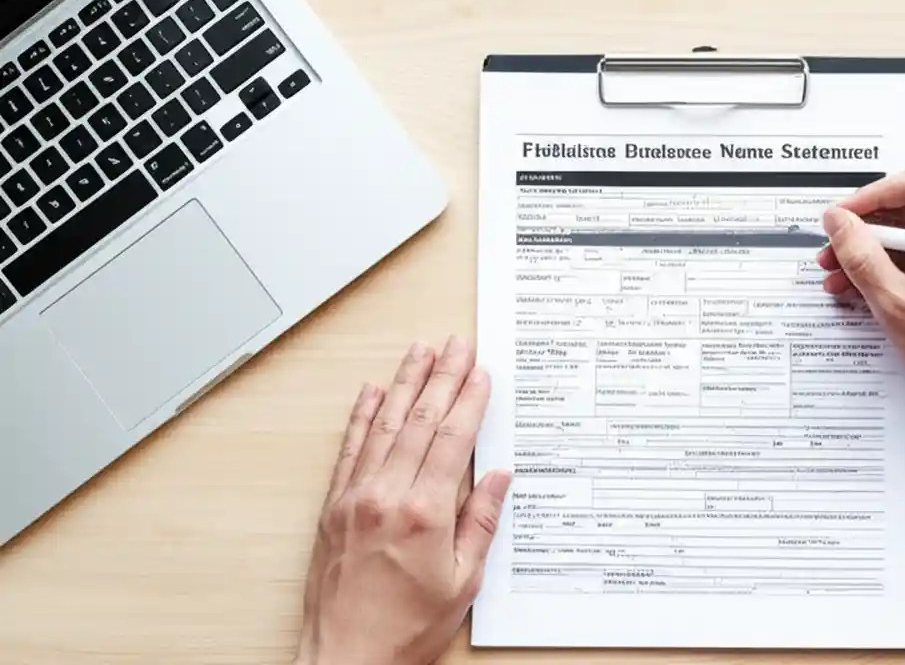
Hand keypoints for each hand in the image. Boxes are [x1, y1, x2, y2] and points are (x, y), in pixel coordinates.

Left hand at [294, 337, 511, 664]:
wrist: (346, 658)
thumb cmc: (406, 630)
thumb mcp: (463, 582)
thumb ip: (481, 522)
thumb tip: (497, 476)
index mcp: (426, 512)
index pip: (453, 440)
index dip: (470, 401)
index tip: (481, 374)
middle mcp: (387, 496)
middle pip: (421, 422)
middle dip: (441, 378)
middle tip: (456, 345)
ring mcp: (356, 498)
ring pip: (384, 426)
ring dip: (404, 385)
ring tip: (419, 353)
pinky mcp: (333, 508)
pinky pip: (349, 450)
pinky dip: (362, 418)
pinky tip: (372, 393)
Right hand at [817, 164, 904, 416]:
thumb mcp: (896, 304)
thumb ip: (861, 257)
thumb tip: (836, 221)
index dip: (870, 197)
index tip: (839, 219)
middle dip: (865, 229)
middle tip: (832, 251)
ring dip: (871, 250)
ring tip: (837, 274)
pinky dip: (889, 266)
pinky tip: (859, 286)